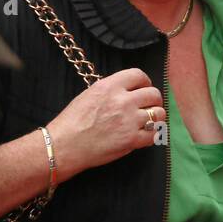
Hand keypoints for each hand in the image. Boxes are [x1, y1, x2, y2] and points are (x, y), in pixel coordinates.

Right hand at [47, 68, 164, 178]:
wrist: (63, 146)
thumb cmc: (72, 122)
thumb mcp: (89, 95)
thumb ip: (111, 90)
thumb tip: (130, 90)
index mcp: (109, 87)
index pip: (139, 75)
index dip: (144, 81)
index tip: (144, 88)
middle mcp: (122, 101)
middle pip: (154, 94)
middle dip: (153, 100)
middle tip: (148, 106)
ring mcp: (129, 121)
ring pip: (159, 114)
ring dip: (156, 117)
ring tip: (148, 121)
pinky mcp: (131, 140)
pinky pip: (154, 134)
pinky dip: (152, 135)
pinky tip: (145, 135)